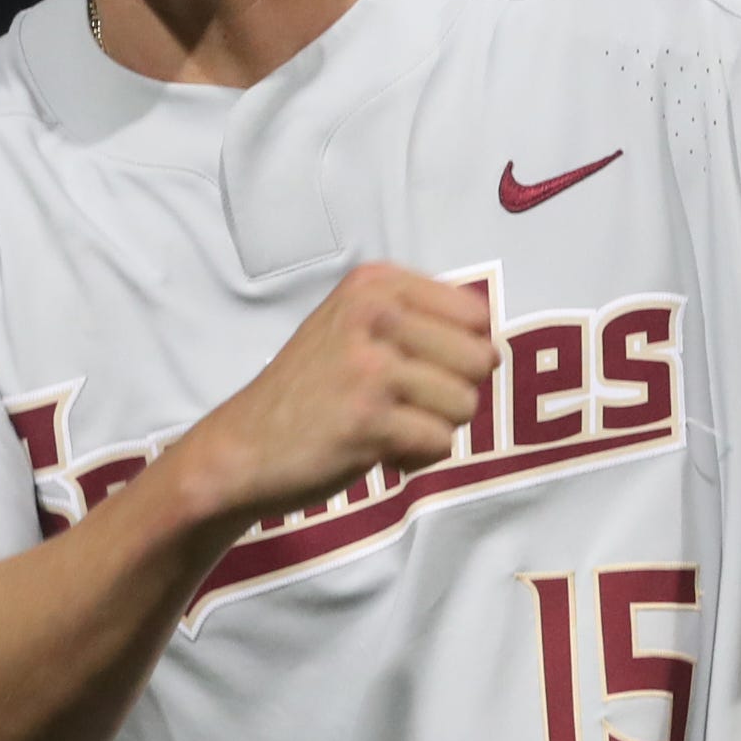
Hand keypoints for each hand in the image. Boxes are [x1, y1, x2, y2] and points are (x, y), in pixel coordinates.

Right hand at [173, 265, 495, 527]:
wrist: (244, 446)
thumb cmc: (310, 390)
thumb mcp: (355, 327)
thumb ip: (419, 322)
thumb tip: (495, 348)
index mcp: (376, 283)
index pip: (476, 314)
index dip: (461, 354)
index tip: (417, 369)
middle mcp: (375, 313)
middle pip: (480, 360)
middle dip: (451, 393)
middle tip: (400, 403)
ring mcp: (370, 366)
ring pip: (465, 405)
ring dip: (433, 428)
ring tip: (384, 425)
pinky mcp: (369, 419)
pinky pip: (439, 443)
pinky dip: (415, 458)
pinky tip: (375, 449)